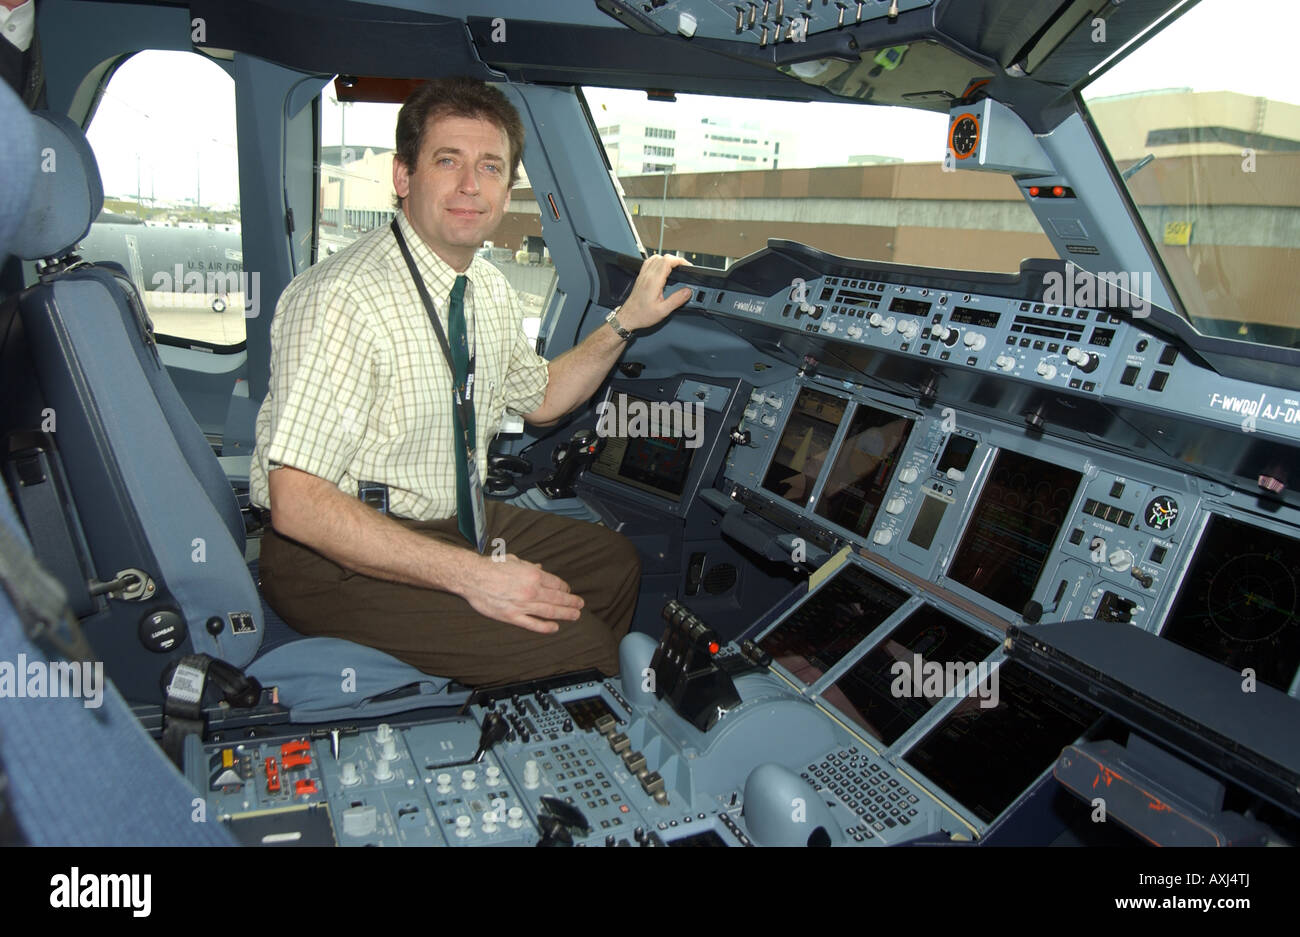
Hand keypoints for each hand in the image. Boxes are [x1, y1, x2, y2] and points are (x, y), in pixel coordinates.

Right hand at [459, 554, 584, 633]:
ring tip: (575, 616)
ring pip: (550, 612)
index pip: (556, 584)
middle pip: (557, 599)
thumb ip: (529, 566)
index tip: (568, 592)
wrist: (472, 577)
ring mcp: (522, 605)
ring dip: (565, 614)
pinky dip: (546, 627)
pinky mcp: (512, 616)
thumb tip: (541, 568)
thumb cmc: (492, 566)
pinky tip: (555, 628)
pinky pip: (533, 624)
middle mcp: (531, 590)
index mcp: (533, 574)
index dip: (565, 589)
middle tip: (580, 605)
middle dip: (571, 602)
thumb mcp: (514, 560)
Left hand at [615, 253, 692, 331]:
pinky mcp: (641, 277)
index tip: (687, 266)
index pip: (667, 261)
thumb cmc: (642, 315)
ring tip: (675, 268)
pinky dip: (658, 262)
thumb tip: (687, 291)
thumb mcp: (663, 311)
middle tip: (684, 268)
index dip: (679, 261)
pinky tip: (662, 268)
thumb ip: (677, 300)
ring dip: (667, 260)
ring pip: (656, 258)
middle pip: (663, 258)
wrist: (628, 317)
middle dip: (676, 260)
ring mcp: (643, 275)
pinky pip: (649, 262)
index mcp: (653, 282)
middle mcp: (647, 276)